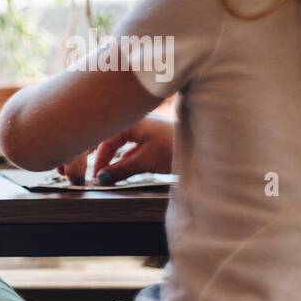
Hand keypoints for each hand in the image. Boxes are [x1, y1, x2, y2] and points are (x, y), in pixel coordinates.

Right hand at [58, 115, 174, 185]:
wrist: (205, 148)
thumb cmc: (175, 148)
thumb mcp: (144, 161)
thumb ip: (120, 170)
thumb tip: (101, 178)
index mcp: (131, 122)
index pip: (104, 140)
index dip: (97, 160)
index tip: (94, 176)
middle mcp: (135, 122)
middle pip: (107, 139)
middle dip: (99, 157)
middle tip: (94, 174)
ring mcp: (144, 130)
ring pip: (118, 143)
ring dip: (111, 159)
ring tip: (108, 174)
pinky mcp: (151, 139)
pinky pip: (129, 147)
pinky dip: (122, 158)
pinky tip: (121, 169)